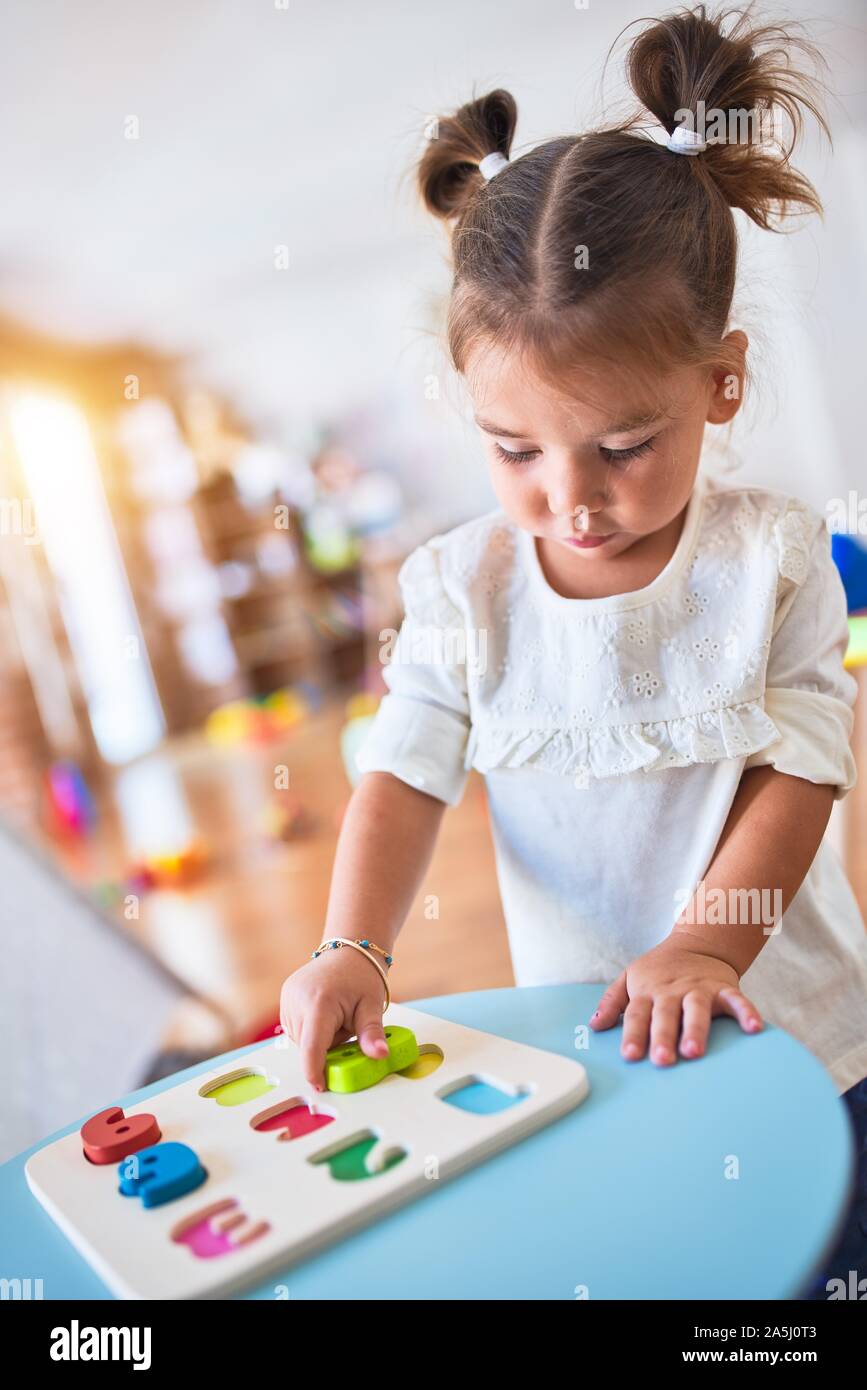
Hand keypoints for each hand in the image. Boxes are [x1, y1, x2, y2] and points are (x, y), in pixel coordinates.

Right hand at [279, 947, 388, 1090]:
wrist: (349, 949)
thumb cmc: (362, 977)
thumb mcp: (372, 1006)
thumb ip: (372, 1034)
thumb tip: (381, 1055)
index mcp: (319, 1002)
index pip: (312, 1047)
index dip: (315, 1071)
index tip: (321, 1087)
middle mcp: (297, 1000)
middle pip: (308, 1045)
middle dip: (328, 1047)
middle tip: (347, 1027)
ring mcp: (288, 998)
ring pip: (301, 1039)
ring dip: (319, 1038)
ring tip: (337, 1016)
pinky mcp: (285, 998)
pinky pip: (297, 1028)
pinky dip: (312, 1029)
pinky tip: (325, 1012)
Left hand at [589, 936, 763, 1065]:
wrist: (696, 943)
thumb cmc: (658, 970)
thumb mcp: (629, 978)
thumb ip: (612, 1002)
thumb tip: (594, 1026)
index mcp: (648, 991)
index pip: (637, 1014)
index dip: (633, 1034)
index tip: (630, 1056)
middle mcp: (673, 991)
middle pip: (666, 1015)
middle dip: (663, 1037)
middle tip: (662, 1060)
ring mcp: (699, 989)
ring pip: (697, 1010)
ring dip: (696, 1029)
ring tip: (694, 1051)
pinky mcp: (724, 989)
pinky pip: (737, 1000)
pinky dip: (747, 1012)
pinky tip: (754, 1029)